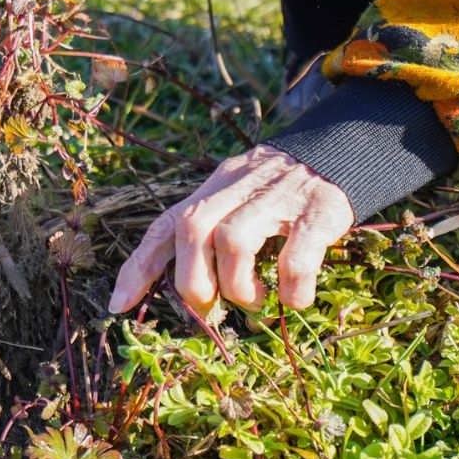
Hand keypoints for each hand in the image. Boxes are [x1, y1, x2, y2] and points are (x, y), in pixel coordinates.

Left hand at [108, 145, 353, 314]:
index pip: (167, 223)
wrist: (338, 153)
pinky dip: (291, 288)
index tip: (120, 304)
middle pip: (193, 228)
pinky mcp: (318, 213)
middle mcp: (240, 189)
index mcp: (214, 187)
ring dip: (238, 286)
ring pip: (235, 240)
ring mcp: (278, 199)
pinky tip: (293, 298)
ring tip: (253, 300)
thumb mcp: (236, 197)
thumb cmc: (279, 190)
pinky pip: (295, 258)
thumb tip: (192, 295)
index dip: (140, 265)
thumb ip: (210, 232)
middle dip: (193, 280)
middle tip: (211, 306)